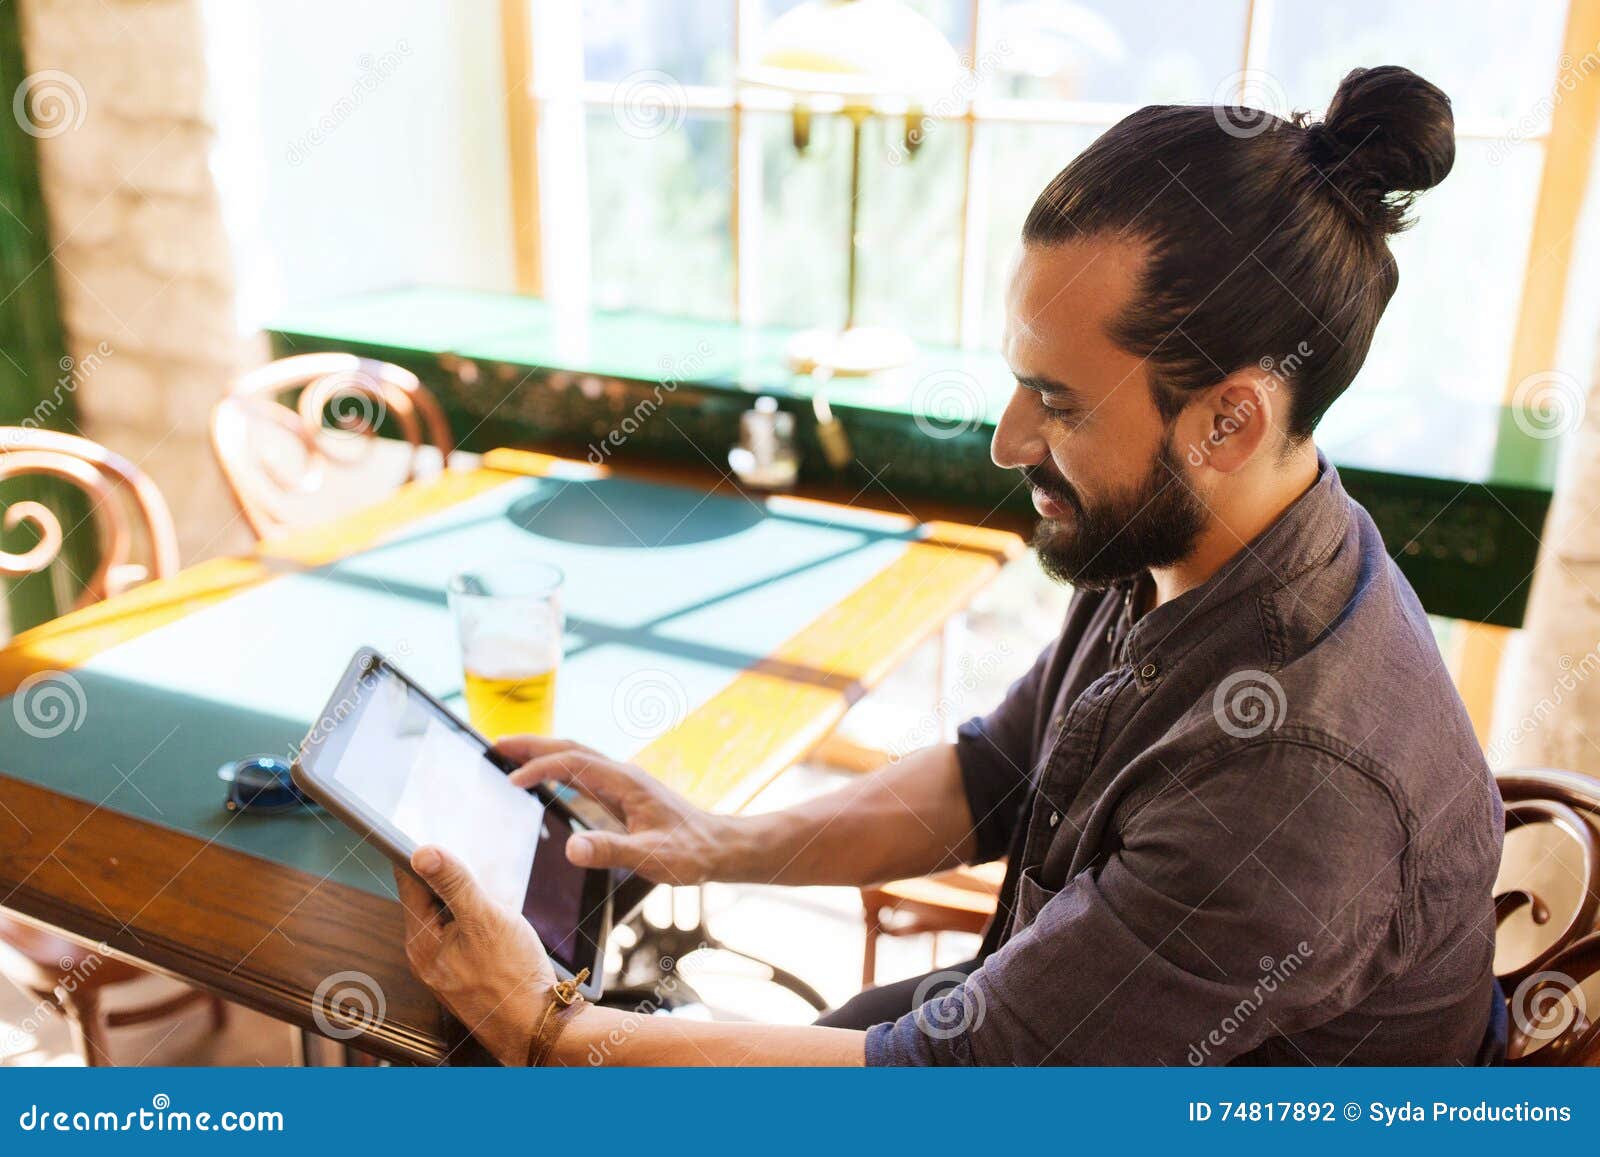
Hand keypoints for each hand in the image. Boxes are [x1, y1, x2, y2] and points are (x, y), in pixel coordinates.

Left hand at [395, 845, 552, 1065]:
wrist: (536, 1026)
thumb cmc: (511, 976)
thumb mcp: (484, 917)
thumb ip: (453, 882)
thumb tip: (422, 851)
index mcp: (420, 941)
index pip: (409, 884)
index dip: (422, 859)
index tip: (434, 838)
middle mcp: (424, 957)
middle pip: (430, 901)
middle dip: (452, 885)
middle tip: (477, 878)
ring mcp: (443, 970)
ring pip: (449, 920)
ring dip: (468, 907)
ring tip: (493, 911)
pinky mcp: (463, 978)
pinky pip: (463, 939)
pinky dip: (477, 927)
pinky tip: (500, 934)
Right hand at [500, 736, 733, 884]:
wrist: (718, 847)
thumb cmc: (689, 853)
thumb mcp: (650, 857)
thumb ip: (610, 851)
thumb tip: (570, 848)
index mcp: (624, 782)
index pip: (572, 764)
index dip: (539, 768)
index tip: (510, 782)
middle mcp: (621, 775)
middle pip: (569, 749)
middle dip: (532, 745)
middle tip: (494, 746)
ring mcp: (622, 783)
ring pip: (575, 757)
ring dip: (542, 752)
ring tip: (508, 755)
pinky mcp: (623, 795)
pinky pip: (582, 773)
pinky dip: (557, 769)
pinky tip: (545, 778)